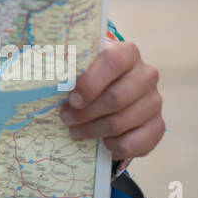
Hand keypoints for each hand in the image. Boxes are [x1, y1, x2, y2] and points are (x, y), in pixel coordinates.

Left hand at [59, 41, 163, 160]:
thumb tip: (40, 68)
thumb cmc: (88, 79)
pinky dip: (112, 145)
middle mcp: (146, 75)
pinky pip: (133, 143)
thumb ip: (65, 66)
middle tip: (66, 118)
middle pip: (116, 98)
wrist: (111, 98)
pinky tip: (101, 140)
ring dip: (93, 130)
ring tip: (76, 130)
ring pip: (121, 122)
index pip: (113, 61)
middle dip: (86, 112)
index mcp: (127, 52)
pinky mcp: (157, 126)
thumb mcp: (77, 68)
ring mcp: (154, 101)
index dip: (90, 82)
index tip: (71, 98)